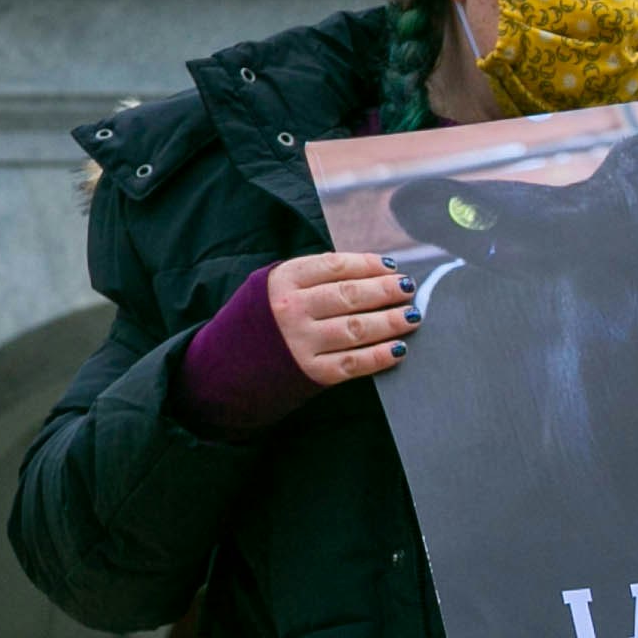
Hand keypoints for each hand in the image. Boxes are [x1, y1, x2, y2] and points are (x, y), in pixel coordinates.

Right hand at [267, 250, 416, 385]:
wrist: (225, 369)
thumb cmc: (257, 323)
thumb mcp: (271, 287)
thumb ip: (310, 278)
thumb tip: (364, 272)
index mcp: (283, 280)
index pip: (335, 266)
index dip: (368, 265)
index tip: (392, 267)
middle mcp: (292, 309)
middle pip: (350, 295)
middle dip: (385, 291)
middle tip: (408, 289)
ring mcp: (301, 342)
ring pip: (357, 328)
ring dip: (390, 322)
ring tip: (412, 316)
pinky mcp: (311, 373)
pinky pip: (354, 362)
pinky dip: (380, 356)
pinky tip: (398, 349)